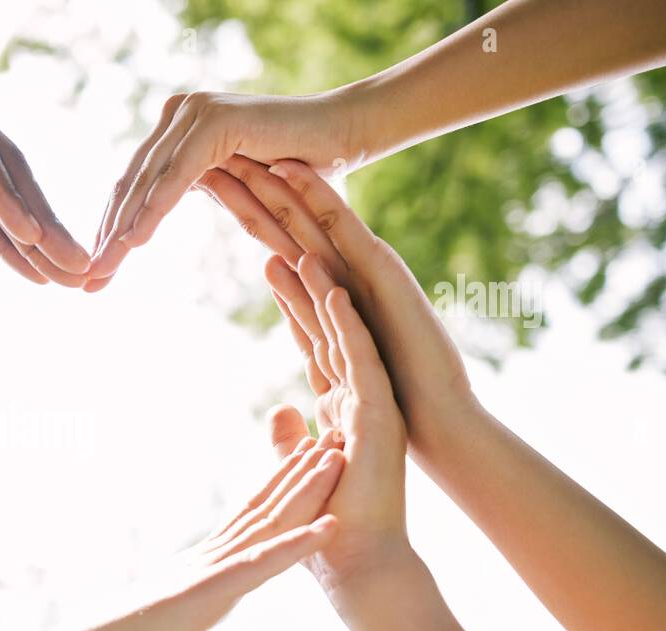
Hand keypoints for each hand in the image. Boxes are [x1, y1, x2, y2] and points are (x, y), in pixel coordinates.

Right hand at [51, 440, 341, 630]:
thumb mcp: (167, 624)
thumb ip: (187, 610)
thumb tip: (193, 611)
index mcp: (199, 567)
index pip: (247, 518)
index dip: (280, 487)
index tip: (309, 459)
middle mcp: (206, 559)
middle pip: (262, 508)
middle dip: (301, 474)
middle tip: (337, 437)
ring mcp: (207, 573)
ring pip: (267, 525)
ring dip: (307, 492)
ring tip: (339, 459)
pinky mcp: (207, 596)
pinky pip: (260, 566)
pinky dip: (297, 545)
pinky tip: (330, 527)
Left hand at [85, 90, 359, 288]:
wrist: (347, 137)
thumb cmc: (302, 171)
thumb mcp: (235, 188)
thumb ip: (200, 192)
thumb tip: (157, 217)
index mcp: (177, 129)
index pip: (134, 185)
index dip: (113, 229)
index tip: (96, 272)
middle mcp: (179, 115)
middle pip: (132, 184)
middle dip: (109, 236)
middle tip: (90, 279)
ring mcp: (194, 113)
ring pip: (147, 181)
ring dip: (122, 229)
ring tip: (105, 268)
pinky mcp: (214, 122)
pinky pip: (177, 175)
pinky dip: (154, 210)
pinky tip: (134, 242)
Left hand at [203, 157, 474, 454]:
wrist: (446, 435)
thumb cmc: (396, 426)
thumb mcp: (335, 411)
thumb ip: (311, 397)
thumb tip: (281, 413)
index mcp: (335, 310)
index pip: (284, 262)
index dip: (251, 228)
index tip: (219, 195)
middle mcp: (353, 289)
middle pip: (296, 237)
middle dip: (262, 200)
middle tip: (226, 160)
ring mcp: (373, 288)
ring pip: (322, 235)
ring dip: (293, 200)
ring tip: (264, 162)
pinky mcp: (392, 294)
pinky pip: (353, 257)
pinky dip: (330, 230)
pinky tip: (299, 197)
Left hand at [262, 252, 409, 590]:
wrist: (360, 562)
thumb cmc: (332, 524)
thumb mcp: (301, 467)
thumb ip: (292, 438)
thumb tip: (279, 412)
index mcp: (344, 405)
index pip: (313, 341)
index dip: (293, 302)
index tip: (270, 263)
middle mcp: (362, 396)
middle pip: (328, 327)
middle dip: (305, 283)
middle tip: (280, 242)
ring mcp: (373, 403)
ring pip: (347, 333)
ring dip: (324, 290)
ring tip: (303, 246)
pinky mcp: (379, 416)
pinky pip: (362, 358)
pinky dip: (346, 324)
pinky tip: (332, 289)